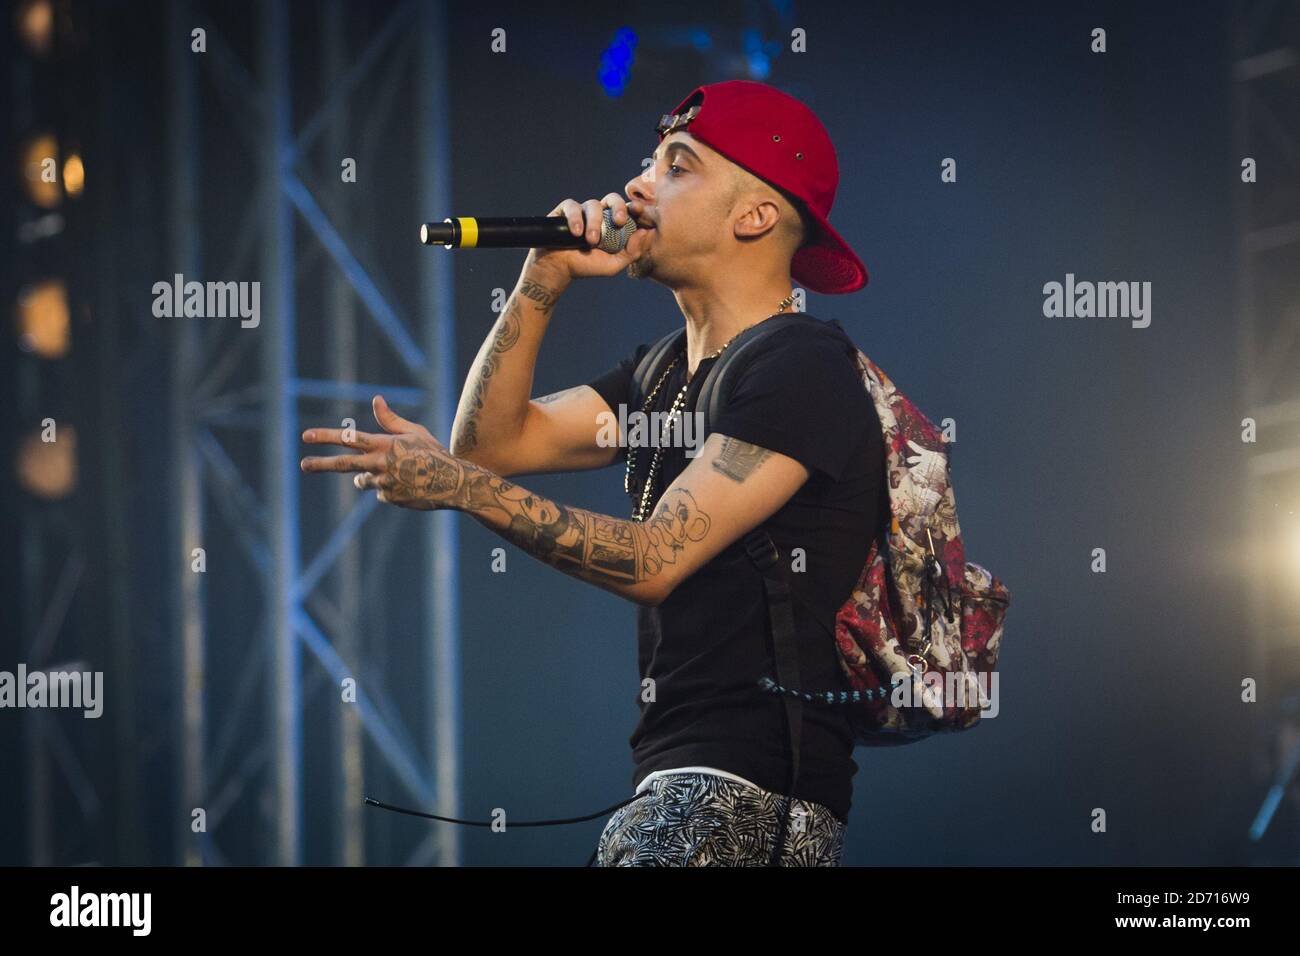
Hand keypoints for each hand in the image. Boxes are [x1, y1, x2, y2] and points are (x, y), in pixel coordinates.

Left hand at [300, 395, 460, 510]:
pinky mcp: (390, 499)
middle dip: (321, 464)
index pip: (349, 438)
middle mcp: (380, 464)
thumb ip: (390, 420)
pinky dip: (389, 488)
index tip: (306, 436)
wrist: (453, 483)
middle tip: (303, 465)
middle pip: (344, 464)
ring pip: (363, 480)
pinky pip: (381, 492)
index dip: (326, 436)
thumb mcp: (414, 432)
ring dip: (369, 476)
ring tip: (396, 472)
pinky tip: (408, 485)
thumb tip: (376, 400)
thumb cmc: (434, 452)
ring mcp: (384, 483)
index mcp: (384, 444)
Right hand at [524, 193, 652, 282]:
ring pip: (593, 204)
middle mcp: (599, 214)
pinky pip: (572, 206)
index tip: (638, 211)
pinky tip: (576, 233)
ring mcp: (582, 211)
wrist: (558, 269)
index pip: (626, 210)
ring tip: (590, 241)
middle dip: (618, 207)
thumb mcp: (613, 265)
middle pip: (612, 199)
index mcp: (613, 224)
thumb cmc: (586, 266)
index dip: (634, 207)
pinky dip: (575, 218)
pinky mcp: (565, 211)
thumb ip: (632, 252)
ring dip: (594, 223)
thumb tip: (645, 233)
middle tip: (620, 222)